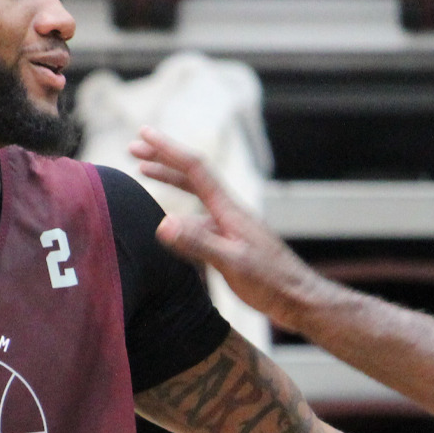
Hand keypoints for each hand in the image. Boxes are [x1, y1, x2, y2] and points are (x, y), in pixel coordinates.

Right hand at [128, 128, 326, 329]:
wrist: (300, 300)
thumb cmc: (271, 284)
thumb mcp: (233, 264)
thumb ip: (199, 244)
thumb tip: (163, 224)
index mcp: (229, 210)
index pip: (195, 169)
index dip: (167, 149)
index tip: (143, 132)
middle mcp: (229, 212)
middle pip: (192, 175)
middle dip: (163, 158)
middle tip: (133, 147)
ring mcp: (230, 227)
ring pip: (194, 195)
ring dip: (169, 180)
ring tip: (144, 171)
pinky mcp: (232, 242)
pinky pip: (199, 218)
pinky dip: (180, 210)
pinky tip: (172, 223)